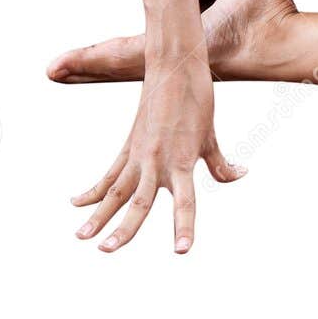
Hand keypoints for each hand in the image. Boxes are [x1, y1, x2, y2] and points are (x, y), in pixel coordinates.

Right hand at [70, 49, 245, 252]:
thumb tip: (240, 174)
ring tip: (81, 237)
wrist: (175, 67)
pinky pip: (109, 175)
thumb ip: (220, 164)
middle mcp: (158, 161)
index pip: (186, 202)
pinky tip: (77, 205)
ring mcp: (139, 155)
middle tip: (106, 250)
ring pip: (115, 192)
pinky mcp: (128, 147)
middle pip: (138, 202)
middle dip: (123, 228)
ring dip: (99, 215)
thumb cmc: (197, 101)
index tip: (181, 251)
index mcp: (182, 161)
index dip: (184, 227)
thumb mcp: (210, 136)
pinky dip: (93, 191)